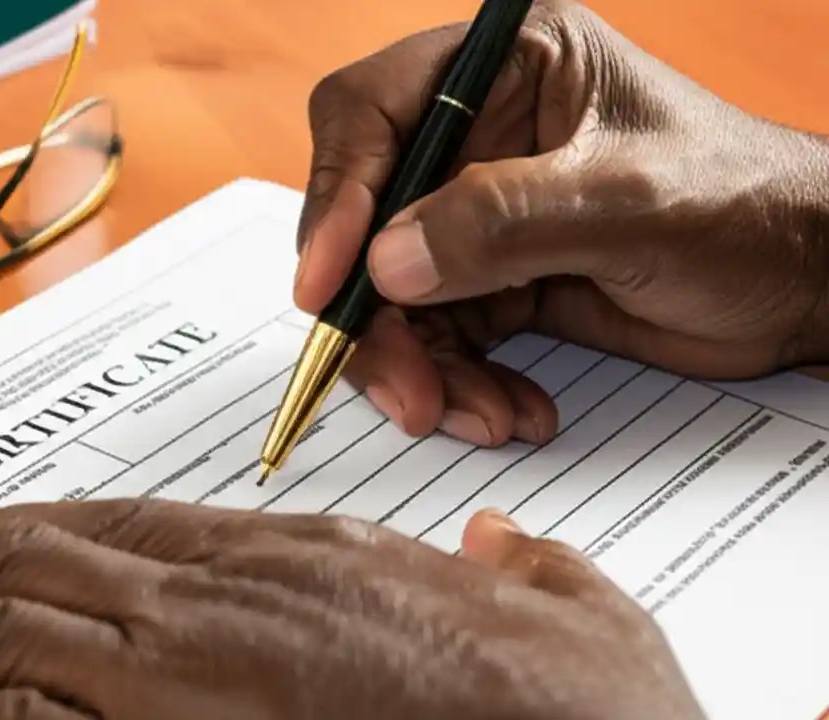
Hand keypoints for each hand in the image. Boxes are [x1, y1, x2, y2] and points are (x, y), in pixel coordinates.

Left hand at [0, 500, 703, 719]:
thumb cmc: (583, 710)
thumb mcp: (572, 608)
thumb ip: (517, 565)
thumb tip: (496, 543)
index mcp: (303, 562)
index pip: (121, 529)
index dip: (19, 530)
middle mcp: (234, 607)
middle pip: (36, 570)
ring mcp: (201, 684)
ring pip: (13, 637)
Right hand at [295, 0, 828, 446]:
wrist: (805, 285)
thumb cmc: (747, 208)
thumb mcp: (627, 203)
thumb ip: (501, 223)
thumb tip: (386, 263)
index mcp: (504, 67)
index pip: (372, 116)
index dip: (337, 197)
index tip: (329, 284)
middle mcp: (476, 134)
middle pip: (365, 218)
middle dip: (376, 312)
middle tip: (402, 387)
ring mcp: (478, 212)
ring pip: (391, 292)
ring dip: (417, 365)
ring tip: (472, 413)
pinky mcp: (491, 278)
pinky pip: (435, 336)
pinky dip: (456, 382)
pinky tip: (505, 409)